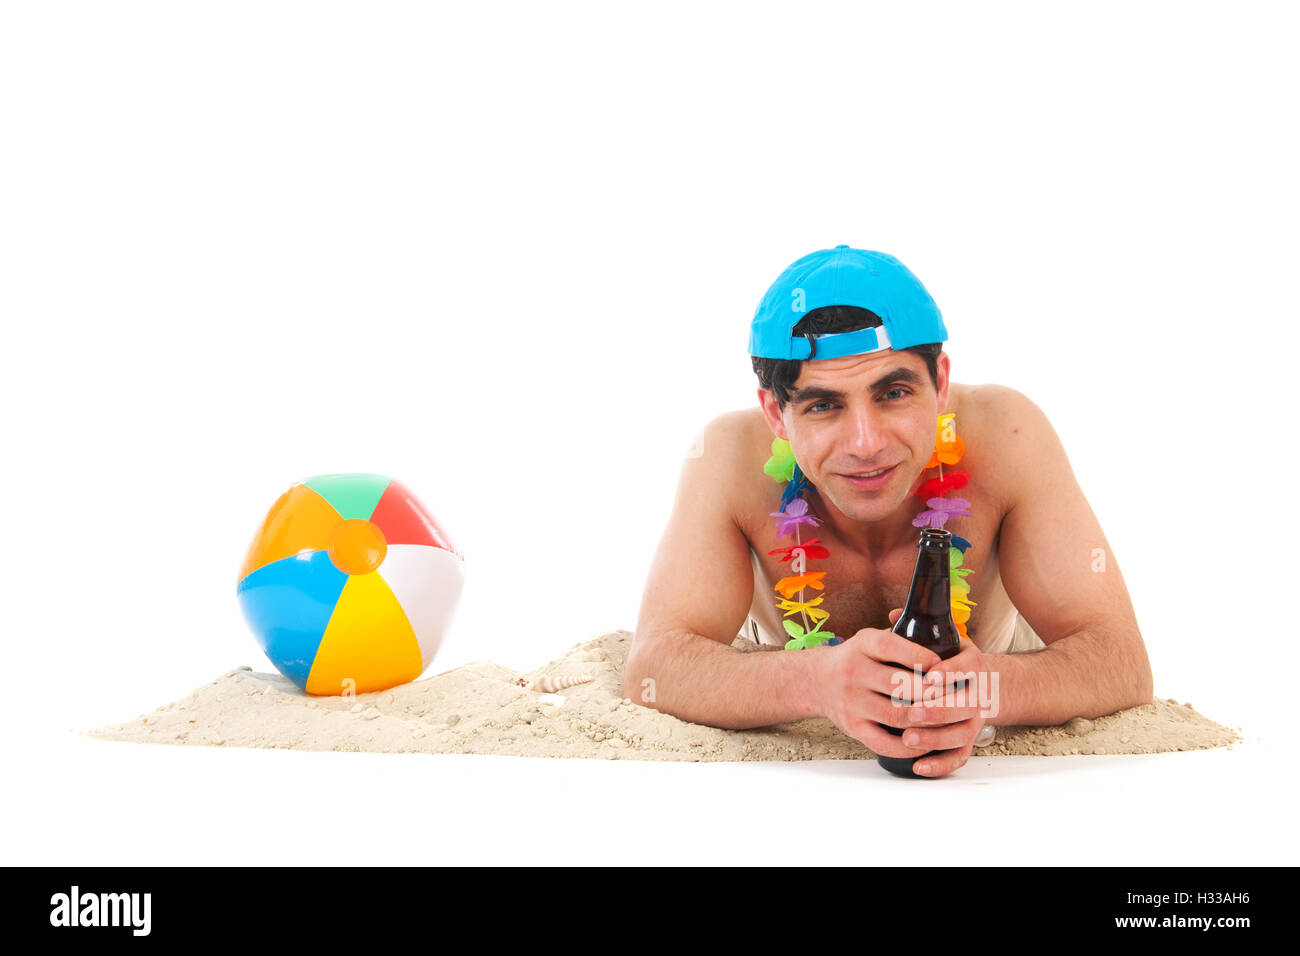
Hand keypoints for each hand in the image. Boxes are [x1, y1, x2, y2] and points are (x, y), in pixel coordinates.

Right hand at [815, 612, 980, 768]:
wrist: (817, 681)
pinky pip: (884, 743)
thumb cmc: (856, 659)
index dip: (921, 656)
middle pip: (900, 685)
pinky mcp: (852, 727)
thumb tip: (940, 634)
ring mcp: (852, 702)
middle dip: (932, 692)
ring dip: (926, 719)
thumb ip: (900, 637)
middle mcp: (854, 672)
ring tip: (945, 717)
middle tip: (953, 695)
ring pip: (897, 715)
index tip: (942, 665)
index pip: (892, 647)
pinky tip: (925, 740)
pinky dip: (909, 746)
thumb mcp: (871, 638)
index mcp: (862, 645)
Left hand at [883, 607, 990, 776]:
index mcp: (972, 664)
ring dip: (935, 738)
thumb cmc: (947, 661)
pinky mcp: (966, 741)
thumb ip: (918, 629)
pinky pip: (958, 758)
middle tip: (913, 711)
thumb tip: (894, 613)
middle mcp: (978, 694)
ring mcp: (974, 720)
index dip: (950, 671)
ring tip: (908, 737)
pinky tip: (918, 767)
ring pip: (961, 735)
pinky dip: (940, 765)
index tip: (930, 675)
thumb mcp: (940, 641)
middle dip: (938, 709)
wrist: (977, 683)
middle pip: (966, 705)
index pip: (968, 666)